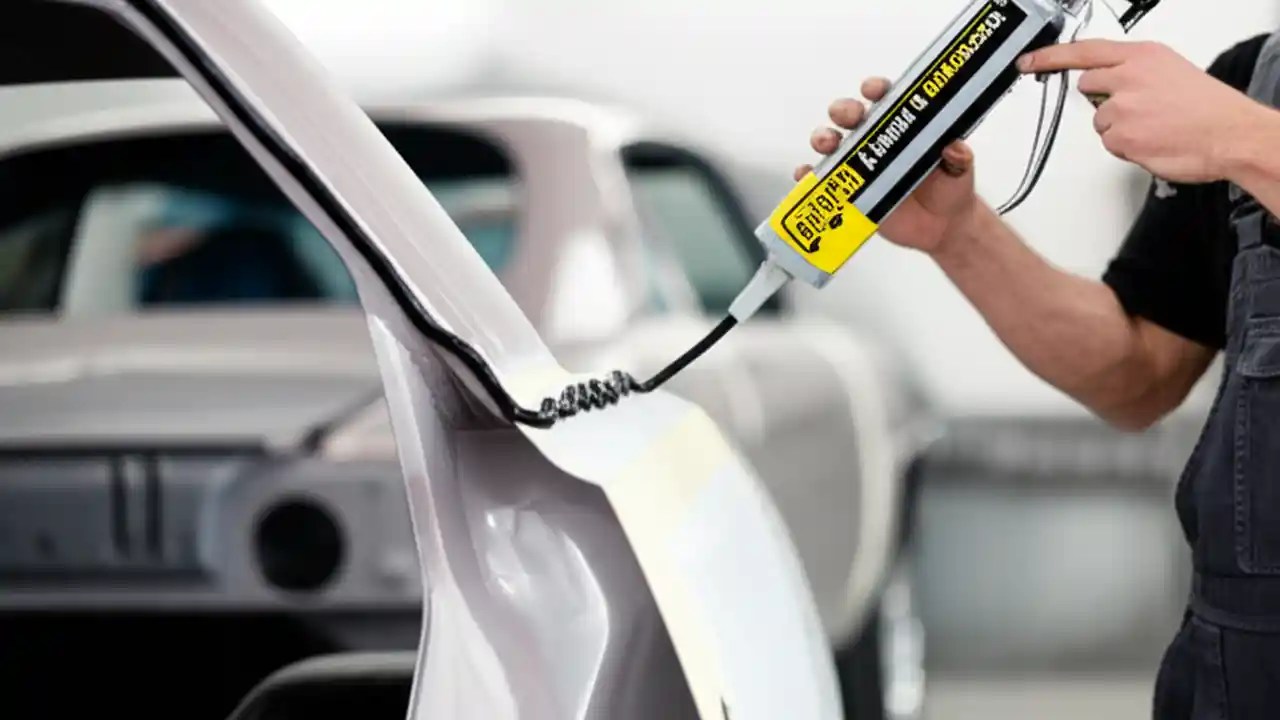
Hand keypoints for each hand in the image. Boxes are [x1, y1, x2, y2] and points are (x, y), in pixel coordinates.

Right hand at [796, 78, 981, 256]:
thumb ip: (959, 158)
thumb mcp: (960, 170)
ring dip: (823, 137)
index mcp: (902, 125)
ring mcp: (859, 165)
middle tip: (849, 117)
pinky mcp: (849, 191)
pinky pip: (823, 181)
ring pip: (831, 143)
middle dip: (844, 109)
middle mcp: (875, 139)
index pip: (885, 98)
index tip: (874, 90)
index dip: (876, 89)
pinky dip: (809, 176)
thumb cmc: (949, 188)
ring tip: (827, 144)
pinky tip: (806, 176)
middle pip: (850, 115)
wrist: (942, 227)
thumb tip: (956, 148)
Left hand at [1018, 39, 1272, 183]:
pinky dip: (1127, 147)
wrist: (1230, 134)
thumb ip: (1134, 72)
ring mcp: (1121, 108)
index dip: (1050, 56)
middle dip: (1104, 100)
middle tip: (1138, 109)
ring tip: (1154, 127)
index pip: (1084, 51)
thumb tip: (1110, 81)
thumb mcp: (1171, 71)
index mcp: (1142, 56)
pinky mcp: (1119, 136)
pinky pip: (1110, 144)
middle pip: (1087, 87)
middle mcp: (1127, 77)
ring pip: (1100, 120)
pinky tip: (1153, 141)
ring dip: (1119, 127)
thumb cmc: (1208, 107)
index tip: (1029, 60)